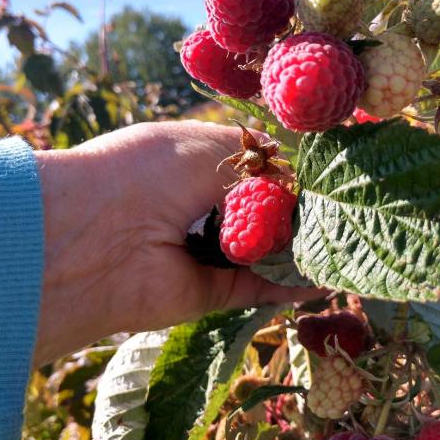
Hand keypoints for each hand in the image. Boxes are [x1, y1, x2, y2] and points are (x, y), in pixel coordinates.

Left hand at [34, 121, 323, 364]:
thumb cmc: (149, 170)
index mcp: (196, 166)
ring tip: (345, 244)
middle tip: (346, 214)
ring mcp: (207, 251)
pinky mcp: (209, 291)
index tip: (331, 179)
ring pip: (266, 252)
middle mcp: (203, 208)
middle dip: (302, 213)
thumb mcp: (205, 148)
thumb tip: (294, 174)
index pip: (258, 169)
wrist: (94, 235)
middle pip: (266, 213)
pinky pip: (258, 287)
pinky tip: (324, 277)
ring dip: (301, 250)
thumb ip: (256, 160)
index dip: (292, 173)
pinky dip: (290, 285)